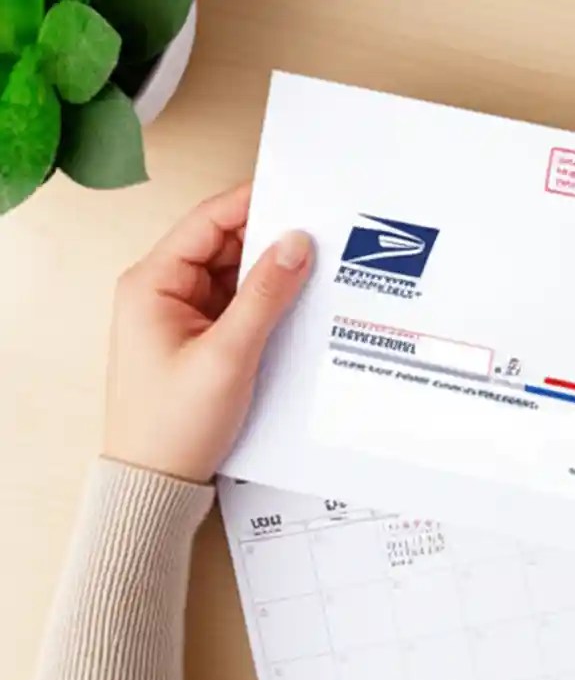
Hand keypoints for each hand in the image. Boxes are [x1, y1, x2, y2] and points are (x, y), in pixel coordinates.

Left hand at [103, 184, 312, 482]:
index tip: (299, 197)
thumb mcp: (228, 355)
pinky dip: (266, 304)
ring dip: (271, 277)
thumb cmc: (172, 426)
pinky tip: (295, 308)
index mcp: (151, 283)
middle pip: (224, 245)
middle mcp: (161, 292)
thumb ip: (266, 295)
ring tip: (314, 276)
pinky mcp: (199, 338)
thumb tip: (295, 244)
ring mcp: (181, 315)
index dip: (253, 204)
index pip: (207, 221)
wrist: (156, 482)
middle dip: (270, 243)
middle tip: (319, 240)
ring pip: (235, 275)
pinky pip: (238, 304)